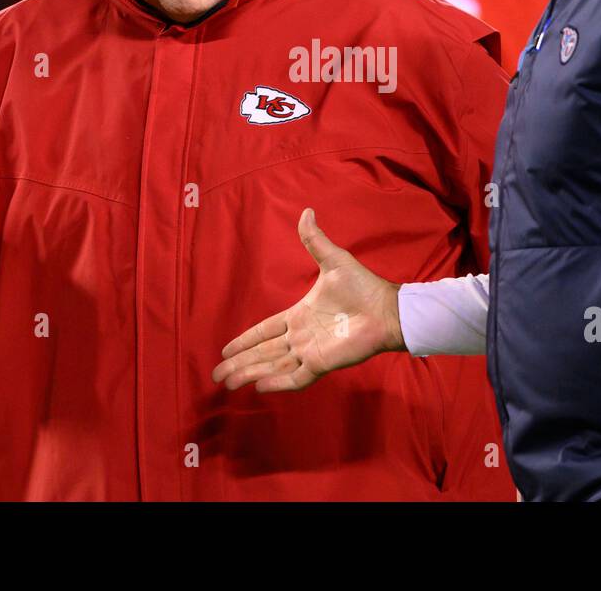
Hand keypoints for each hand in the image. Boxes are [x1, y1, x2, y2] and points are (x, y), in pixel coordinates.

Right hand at [211, 208, 405, 392]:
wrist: (386, 309)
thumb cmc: (362, 286)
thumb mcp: (333, 260)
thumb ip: (315, 240)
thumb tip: (306, 211)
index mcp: (299, 315)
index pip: (264, 330)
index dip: (244, 340)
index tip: (224, 349)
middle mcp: (300, 336)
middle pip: (262, 353)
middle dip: (238, 363)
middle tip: (215, 375)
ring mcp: (310, 351)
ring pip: (272, 366)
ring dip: (249, 374)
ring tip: (226, 382)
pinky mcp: (322, 363)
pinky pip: (296, 377)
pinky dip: (278, 383)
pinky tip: (259, 388)